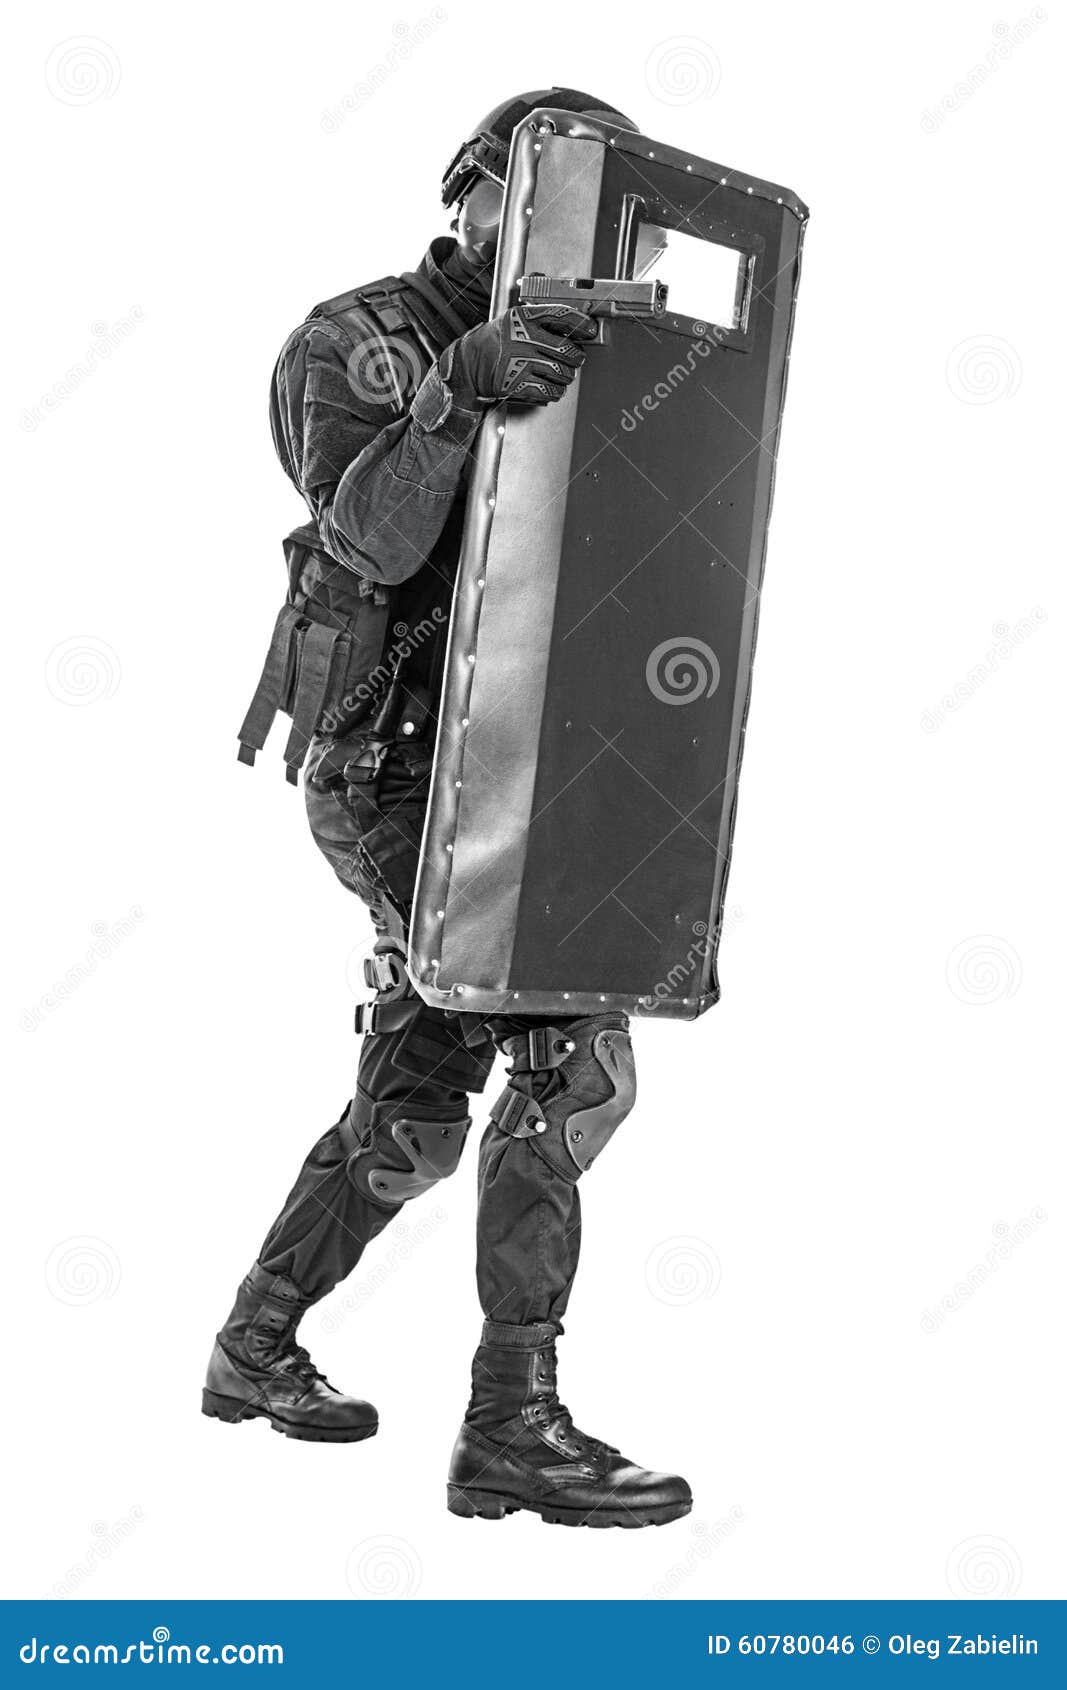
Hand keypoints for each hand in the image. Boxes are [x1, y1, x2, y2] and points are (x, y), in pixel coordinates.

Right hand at [446, 304, 597, 405]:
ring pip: (561, 372)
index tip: (590, 329)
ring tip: (563, 374)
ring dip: (567, 376)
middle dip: (576, 357)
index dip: (580, 323)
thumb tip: (575, 327)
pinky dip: (556, 391)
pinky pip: (549, 390)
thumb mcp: (514, 321)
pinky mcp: (516, 383)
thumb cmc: (497, 342)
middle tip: (575, 358)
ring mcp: (519, 361)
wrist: (469, 365)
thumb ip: (540, 320)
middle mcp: (522, 338)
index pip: (559, 314)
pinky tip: (553, 387)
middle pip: (566, 349)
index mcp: (523, 317)